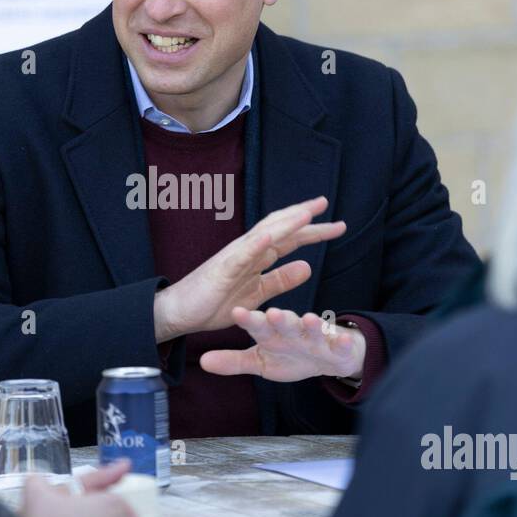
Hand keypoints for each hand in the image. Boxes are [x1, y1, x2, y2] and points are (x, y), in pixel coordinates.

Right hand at [153, 197, 345, 341]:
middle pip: (279, 228)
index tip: (336, 224)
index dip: (312, 230)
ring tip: (307, 212)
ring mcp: (233, 258)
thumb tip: (307, 266)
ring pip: (263, 235)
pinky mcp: (221, 270)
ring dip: (285, 223)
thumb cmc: (213, 302)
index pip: (289, 238)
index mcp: (256, 257)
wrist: (180, 313)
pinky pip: (240, 255)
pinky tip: (271, 236)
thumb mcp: (257, 293)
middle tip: (326, 203)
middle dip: (304, 216)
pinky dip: (256, 243)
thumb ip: (280, 280)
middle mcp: (247, 251)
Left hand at [199, 307, 365, 381]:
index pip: (258, 325)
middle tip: (272, 313)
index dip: (248, 319)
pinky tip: (344, 340)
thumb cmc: (292, 354)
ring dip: (311, 324)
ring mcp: (316, 336)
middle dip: (281, 318)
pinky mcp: (337, 344)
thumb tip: (202, 362)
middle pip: (286, 322)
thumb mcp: (261, 361)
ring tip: (308, 318)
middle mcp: (293, 329)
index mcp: (272, 332)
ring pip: (313, 328)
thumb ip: (233, 361)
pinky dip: (343, 341)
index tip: (236, 312)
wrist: (329, 356)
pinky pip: (340, 342)